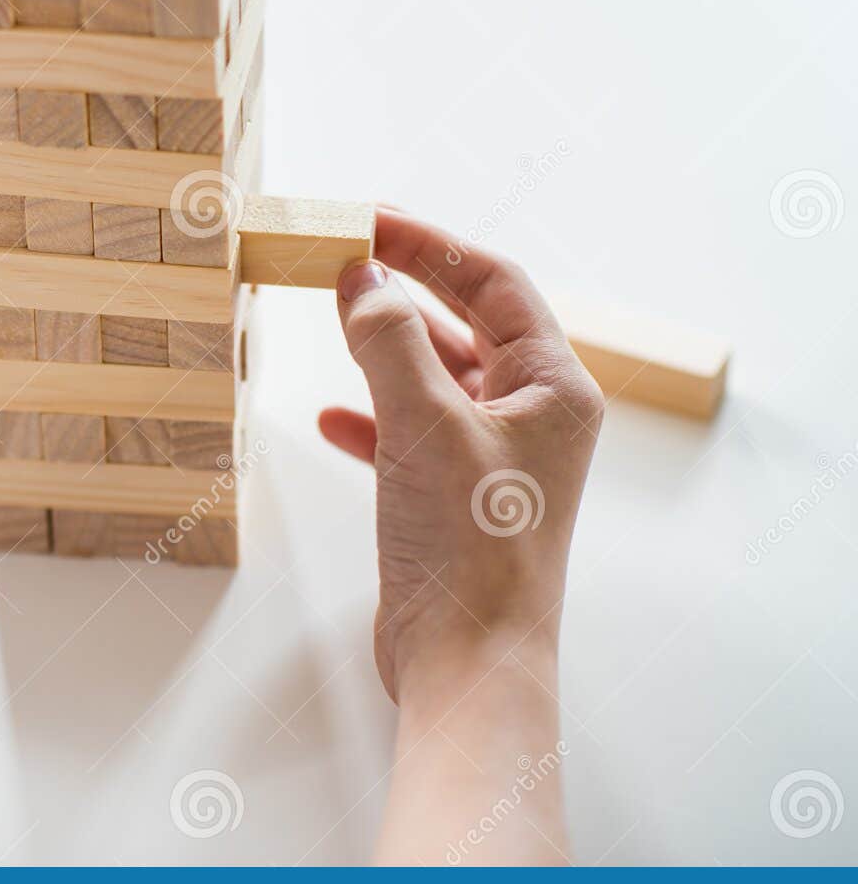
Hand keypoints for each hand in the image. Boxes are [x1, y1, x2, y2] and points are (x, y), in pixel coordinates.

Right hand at [318, 208, 603, 702]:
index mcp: (553, 388)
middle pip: (467, 322)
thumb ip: (389, 342)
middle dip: (404, 287)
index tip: (367, 218)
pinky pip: (412, 432)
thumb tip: (360, 276)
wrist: (468, 665)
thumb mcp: (423, 426)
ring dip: (384, 347)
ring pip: (436, 376)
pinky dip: (372, 417)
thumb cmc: (469, 550)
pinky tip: (331, 419)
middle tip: (342, 253)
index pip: (493, 283)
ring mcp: (495, 458)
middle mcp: (533, 416)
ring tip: (331, 315)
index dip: (429, 244)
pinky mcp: (457, 497)